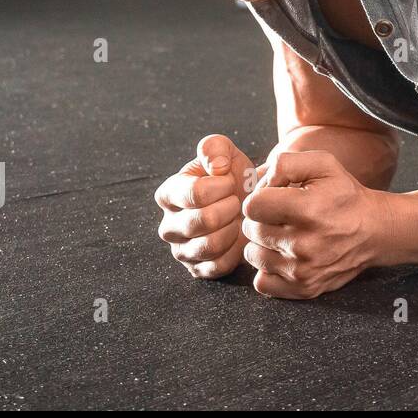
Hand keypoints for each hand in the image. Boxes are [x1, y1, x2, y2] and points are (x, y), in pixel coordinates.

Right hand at [155, 133, 256, 278]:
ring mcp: (181, 250)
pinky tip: (238, 236)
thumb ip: (215, 148)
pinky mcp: (198, 269)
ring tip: (238, 217)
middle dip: (229, 208)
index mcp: (169, 194)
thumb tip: (216, 167)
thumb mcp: (225, 153)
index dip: (221, 186)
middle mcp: (168, 226)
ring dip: (233, 228)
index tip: (230, 181)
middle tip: (237, 201)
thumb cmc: (232, 177)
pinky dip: (235, 251)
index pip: (194, 193)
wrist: (249, 203)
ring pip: (209, 246)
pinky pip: (218, 266)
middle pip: (201, 221)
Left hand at [241, 150, 381, 298]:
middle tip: (279, 215)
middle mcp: (304, 244)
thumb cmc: (345, 195)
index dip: (260, 197)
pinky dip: (268, 269)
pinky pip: (262, 282)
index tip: (274, 197)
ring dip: (263, 243)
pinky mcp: (304, 288)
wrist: (375, 230)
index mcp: (308, 210)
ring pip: (252, 256)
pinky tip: (283, 256)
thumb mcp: (323, 163)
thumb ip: (286, 163)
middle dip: (260, 219)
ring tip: (282, 234)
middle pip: (251, 230)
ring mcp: (303, 270)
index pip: (253, 206)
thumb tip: (259, 181)